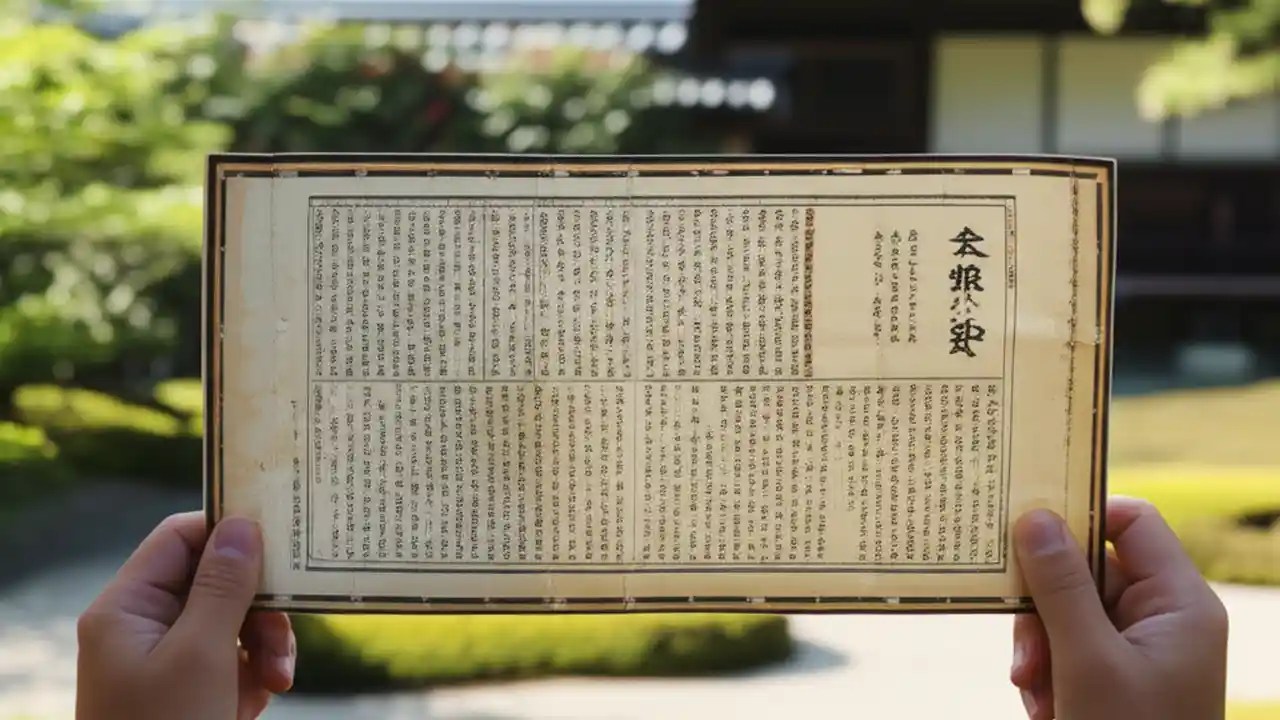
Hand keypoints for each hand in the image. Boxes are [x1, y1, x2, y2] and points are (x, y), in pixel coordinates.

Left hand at [76, 512, 294, 719]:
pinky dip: (254, 675)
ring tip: (278, 680)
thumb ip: (224, 585)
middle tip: (285, 635)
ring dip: (265, 645)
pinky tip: (255, 703)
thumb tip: (243, 523)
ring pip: (232, 621)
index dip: (230, 533)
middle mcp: (142, 626)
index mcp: (126, 608)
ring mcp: (164, 660)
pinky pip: (232, 659)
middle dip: (259, 607)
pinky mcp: (188, 689)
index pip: (180, 538)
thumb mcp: (202, 654)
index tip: (281, 541)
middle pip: (215, 580)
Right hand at [1010, 497, 1227, 719]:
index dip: (1080, 516)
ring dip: (1040, 647)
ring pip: (1068, 610)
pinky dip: (1047, 672)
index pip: (1131, 522)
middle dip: (1045, 607)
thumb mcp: (1086, 662)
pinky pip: (1067, 646)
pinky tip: (1045, 707)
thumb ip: (1059, 586)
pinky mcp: (1116, 676)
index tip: (1025, 527)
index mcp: (1181, 603)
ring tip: (1035, 692)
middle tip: (1026, 653)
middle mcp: (1165, 618)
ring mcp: (1140, 649)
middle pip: (1088, 569)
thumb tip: (1034, 515)